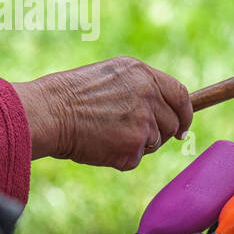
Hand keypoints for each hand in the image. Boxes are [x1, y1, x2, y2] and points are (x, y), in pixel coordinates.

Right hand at [13, 57, 192, 169]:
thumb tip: (164, 108)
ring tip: (105, 134)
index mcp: (143, 74)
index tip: (182, 127)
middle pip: (171, 122)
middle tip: (129, 134)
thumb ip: (140, 88)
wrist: (48, 112)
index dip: (185, 113)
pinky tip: (100, 145)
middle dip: (157, 133)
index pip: (181, 94)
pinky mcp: (135, 145)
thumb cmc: (71, 95)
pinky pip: (136, 159)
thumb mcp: (112, 77)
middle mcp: (149, 95)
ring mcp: (144, 121)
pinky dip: (120, 158)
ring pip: (155, 142)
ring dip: (136, 145)